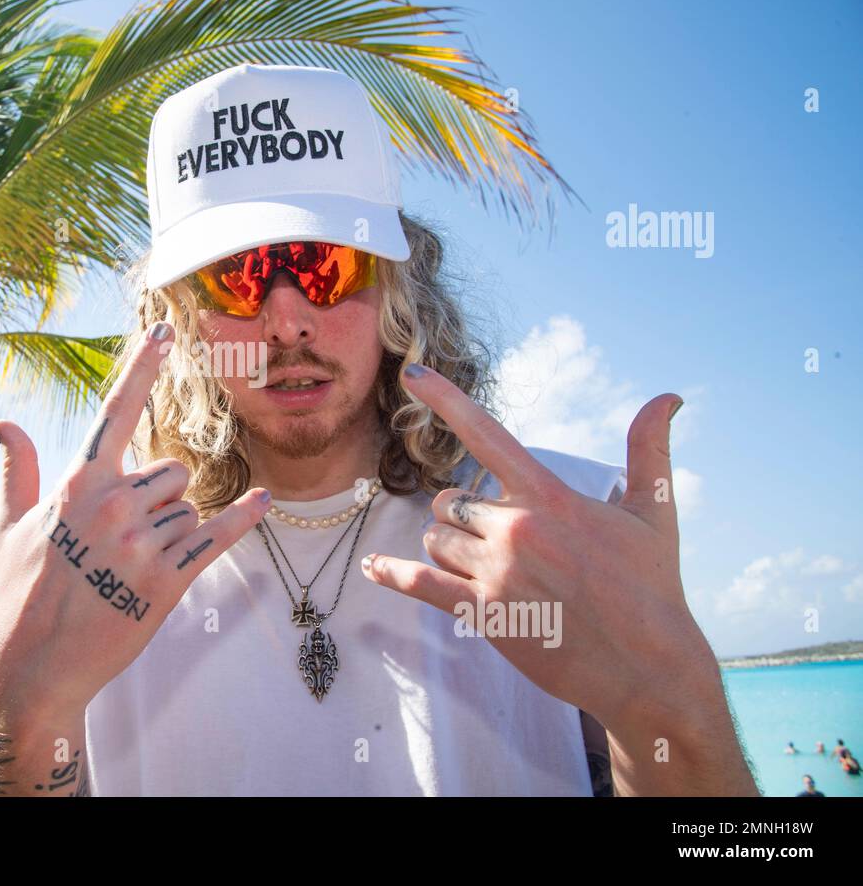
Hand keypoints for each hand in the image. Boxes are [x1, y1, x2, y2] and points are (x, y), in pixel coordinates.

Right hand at [0, 322, 271, 718]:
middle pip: (170, 471)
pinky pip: (218, 537)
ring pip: (188, 507)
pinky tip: (264, 502)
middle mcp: (113, 504)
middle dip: (158, 497)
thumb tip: (3, 424)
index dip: (141, 368)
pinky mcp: (169, 581)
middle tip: (122, 539)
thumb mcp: (10, 525)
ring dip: (173, 529)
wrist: (33, 668)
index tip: (164, 331)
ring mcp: (143, 543)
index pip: (115, 411)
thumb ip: (18, 469)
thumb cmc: (18, 592)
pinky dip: (243, 520)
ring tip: (132, 565)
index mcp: (76, 483)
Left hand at [361, 363, 715, 734]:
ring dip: (450, 550)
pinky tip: (374, 567)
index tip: (413, 373)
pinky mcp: (484, 613)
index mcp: (549, 497)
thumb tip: (667, 396)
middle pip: (450, 501)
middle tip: (501, 543)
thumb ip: (648, 450)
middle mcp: (516, 528)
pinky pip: (420, 584)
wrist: (649, 668)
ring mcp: (496, 572)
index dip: (447, 400)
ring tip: (494, 571)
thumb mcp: (655, 513)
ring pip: (436, 540)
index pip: (487, 434)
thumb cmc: (653, 587)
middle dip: (464, 518)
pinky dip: (393, 574)